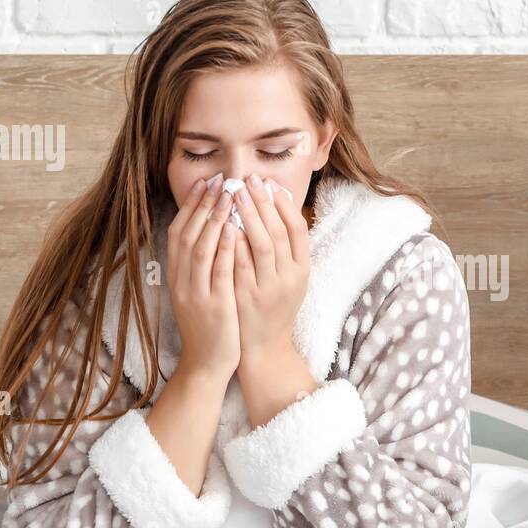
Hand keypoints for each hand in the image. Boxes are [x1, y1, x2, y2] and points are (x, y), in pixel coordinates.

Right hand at [165, 174, 240, 382]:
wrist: (206, 365)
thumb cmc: (209, 326)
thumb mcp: (198, 292)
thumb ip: (201, 265)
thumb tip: (212, 231)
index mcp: (177, 276)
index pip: (179, 232)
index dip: (192, 206)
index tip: (206, 183)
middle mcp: (181, 281)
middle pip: (187, 234)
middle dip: (204, 205)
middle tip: (220, 180)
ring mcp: (195, 294)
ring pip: (200, 249)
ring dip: (214, 220)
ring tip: (229, 196)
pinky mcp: (213, 307)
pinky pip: (217, 274)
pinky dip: (224, 250)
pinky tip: (235, 231)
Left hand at [231, 172, 310, 362]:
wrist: (264, 348)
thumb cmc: (273, 308)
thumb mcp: (288, 279)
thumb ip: (285, 250)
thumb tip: (277, 209)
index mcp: (302, 270)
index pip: (298, 229)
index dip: (284, 204)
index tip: (270, 183)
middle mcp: (290, 278)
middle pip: (281, 232)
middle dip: (264, 203)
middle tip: (249, 179)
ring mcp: (270, 289)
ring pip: (264, 245)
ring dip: (249, 216)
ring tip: (235, 193)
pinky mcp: (248, 298)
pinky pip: (242, 265)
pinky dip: (235, 243)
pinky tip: (224, 224)